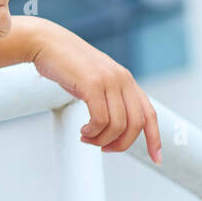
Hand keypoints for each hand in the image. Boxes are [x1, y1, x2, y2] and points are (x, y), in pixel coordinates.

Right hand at [29, 21, 161, 163]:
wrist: (45, 42)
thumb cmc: (64, 62)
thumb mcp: (93, 78)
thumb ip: (106, 95)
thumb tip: (111, 123)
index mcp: (126, 80)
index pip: (149, 114)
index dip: (155, 138)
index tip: (156, 158)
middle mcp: (122, 80)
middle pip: (136, 124)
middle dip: (121, 144)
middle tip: (103, 148)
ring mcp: (109, 81)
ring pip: (117, 125)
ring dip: (101, 139)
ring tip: (86, 137)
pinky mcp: (92, 83)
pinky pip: (100, 118)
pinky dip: (92, 131)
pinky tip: (82, 131)